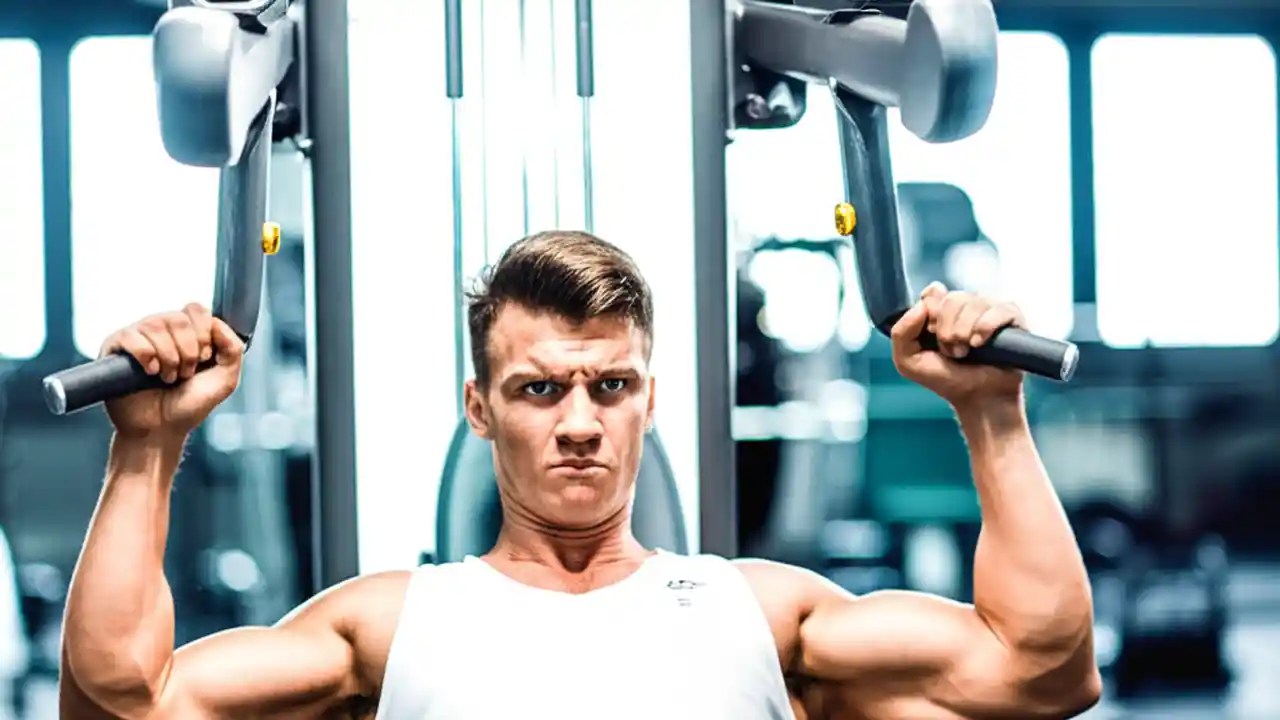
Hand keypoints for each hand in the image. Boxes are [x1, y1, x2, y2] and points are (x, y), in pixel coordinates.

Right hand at [100, 303, 244, 440]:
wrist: (160, 430)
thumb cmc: (189, 406)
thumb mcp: (224, 380)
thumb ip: (232, 348)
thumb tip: (217, 322)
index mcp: (186, 332)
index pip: (196, 310)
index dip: (203, 334)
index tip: (203, 359)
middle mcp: (161, 329)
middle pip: (178, 317)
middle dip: (188, 351)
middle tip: (185, 373)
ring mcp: (138, 337)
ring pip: (155, 325)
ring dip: (169, 357)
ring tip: (167, 377)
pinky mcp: (115, 347)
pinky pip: (131, 336)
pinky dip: (146, 355)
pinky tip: (149, 372)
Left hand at [891, 282, 1024, 409]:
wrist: (977, 399)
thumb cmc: (945, 379)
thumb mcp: (908, 361)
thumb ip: (901, 331)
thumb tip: (923, 303)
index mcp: (941, 310)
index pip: (933, 292)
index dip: (931, 313)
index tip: (932, 334)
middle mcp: (966, 306)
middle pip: (952, 298)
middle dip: (947, 330)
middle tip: (952, 351)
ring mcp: (989, 309)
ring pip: (974, 302)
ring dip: (965, 332)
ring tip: (967, 351)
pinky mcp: (1012, 317)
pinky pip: (999, 309)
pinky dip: (986, 327)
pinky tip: (981, 344)